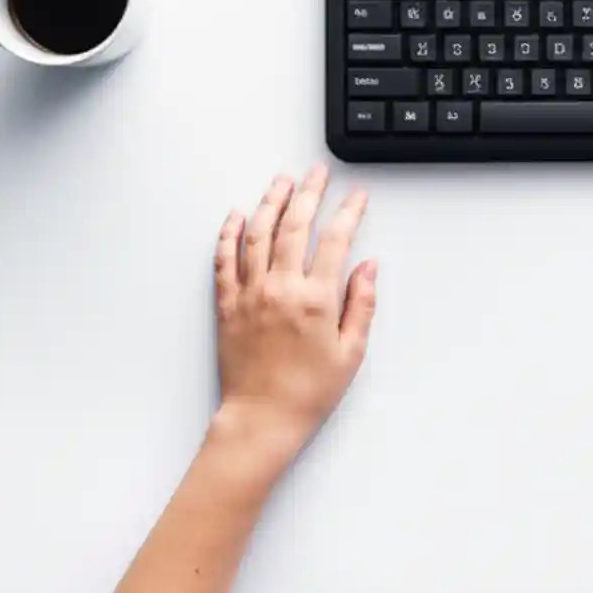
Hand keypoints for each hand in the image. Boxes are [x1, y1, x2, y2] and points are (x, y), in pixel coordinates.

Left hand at [211, 163, 376, 453]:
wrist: (262, 418)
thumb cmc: (309, 391)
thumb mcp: (351, 352)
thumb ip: (361, 304)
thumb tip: (367, 267)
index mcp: (315, 299)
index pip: (335, 240)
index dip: (348, 212)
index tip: (357, 197)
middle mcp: (280, 288)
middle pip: (294, 226)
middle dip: (309, 193)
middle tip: (317, 173)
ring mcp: (250, 293)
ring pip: (258, 234)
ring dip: (271, 202)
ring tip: (282, 181)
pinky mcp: (227, 304)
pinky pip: (225, 259)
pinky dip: (230, 233)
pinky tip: (237, 215)